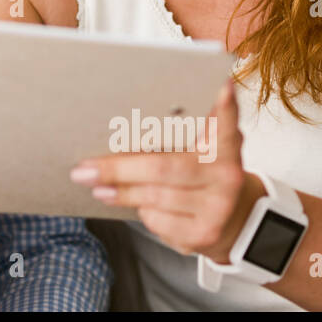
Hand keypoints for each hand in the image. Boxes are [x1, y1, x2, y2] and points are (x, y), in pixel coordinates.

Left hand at [69, 80, 264, 261]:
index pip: (225, 125)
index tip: (221, 87)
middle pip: (162, 168)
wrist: (236, 221)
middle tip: (86, 168)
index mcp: (225, 147)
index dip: (225, 109)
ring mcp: (216, 208)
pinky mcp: (203, 234)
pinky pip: (157, 221)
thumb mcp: (204, 151)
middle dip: (117, 169)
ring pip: (153, 197)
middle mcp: (226, 176)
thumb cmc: (206, 175)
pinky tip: (135, 204)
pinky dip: (140, 211)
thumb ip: (182, 133)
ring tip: (97, 184)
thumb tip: (126, 121)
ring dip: (119, 191)